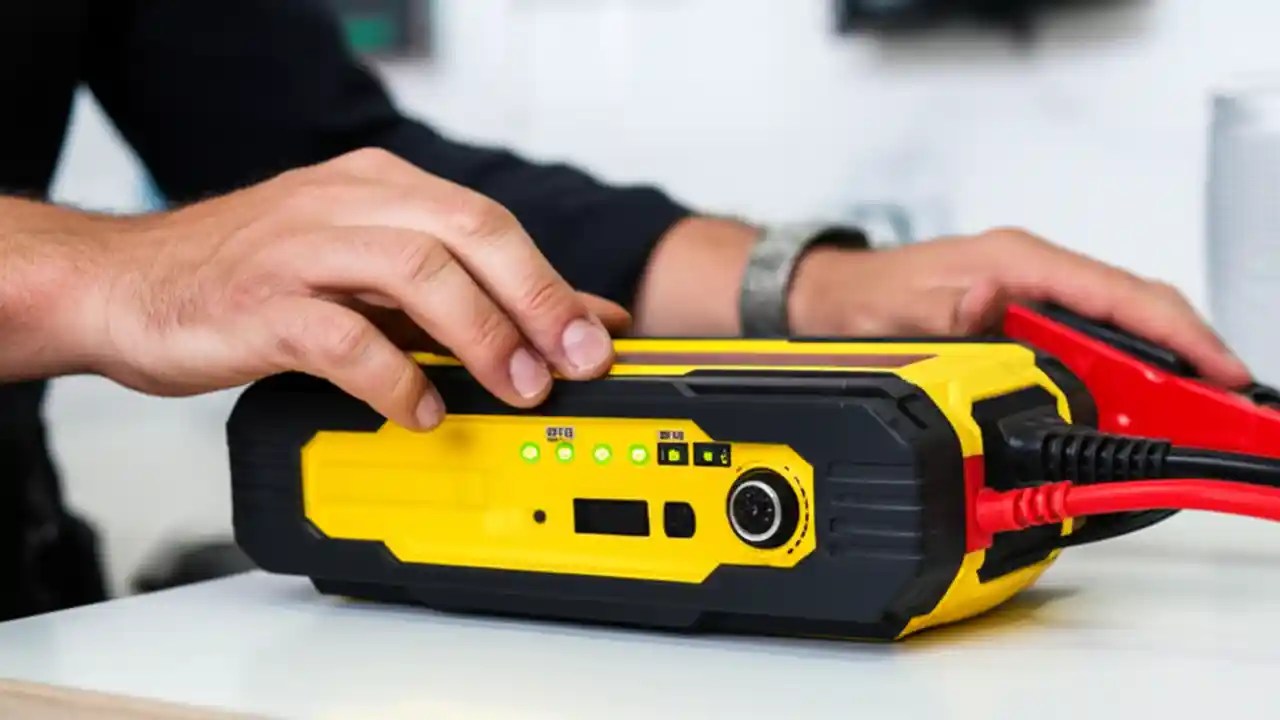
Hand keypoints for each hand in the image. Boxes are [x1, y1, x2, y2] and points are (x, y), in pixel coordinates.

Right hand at [47, 149, 623, 429]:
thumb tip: (554, 324)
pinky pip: (343, 336)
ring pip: (417, 271)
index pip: (489, 223)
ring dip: (480, 334)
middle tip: (571, 362)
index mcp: (378, 187)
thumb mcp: (361, 272)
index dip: (552, 282)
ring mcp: (302, 249)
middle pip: (469, 232)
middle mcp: (346, 203)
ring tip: (512, 388)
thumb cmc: (251, 279)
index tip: (598, 337)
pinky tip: (420, 410)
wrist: (126, 285)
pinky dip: (393, 377)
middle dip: (535, 299)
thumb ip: (449, 293)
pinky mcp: (260, 302)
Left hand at [787, 227, 1251, 387]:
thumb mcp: (905, 317)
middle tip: (1222, 408)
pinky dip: (1122, 371)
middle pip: (1133, 311)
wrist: (828, 300)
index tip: (1218, 373)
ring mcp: (1029, 295)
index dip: (1178, 335)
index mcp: (1016, 262)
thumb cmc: (866, 299)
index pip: (1118, 295)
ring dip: (1159, 367)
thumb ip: (954, 321)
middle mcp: (1032, 273)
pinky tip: (1136, 402)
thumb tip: (996, 310)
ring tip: (1194, 414)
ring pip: (1116, 327)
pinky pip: (1089, 342)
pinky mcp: (1022, 318)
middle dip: (1186, 355)